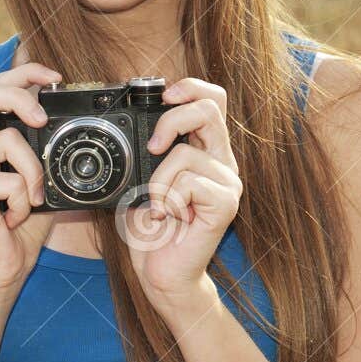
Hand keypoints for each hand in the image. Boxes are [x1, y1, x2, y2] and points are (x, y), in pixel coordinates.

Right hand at [0, 60, 62, 308]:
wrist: (4, 268)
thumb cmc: (22, 225)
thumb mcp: (43, 178)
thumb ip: (48, 151)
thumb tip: (82, 125)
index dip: (23, 72)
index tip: (54, 78)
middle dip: (20, 96)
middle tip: (42, 118)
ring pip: (8, 140)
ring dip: (34, 172)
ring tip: (31, 199)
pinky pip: (10, 179)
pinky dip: (23, 201)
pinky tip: (14, 218)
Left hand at [119, 78, 241, 324]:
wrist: (162, 274)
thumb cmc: (151, 229)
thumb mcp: (141, 180)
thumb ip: (148, 152)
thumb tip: (132, 124)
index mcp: (206, 150)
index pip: (212, 99)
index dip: (191, 87)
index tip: (163, 95)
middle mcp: (222, 162)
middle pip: (209, 109)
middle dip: (172, 120)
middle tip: (152, 147)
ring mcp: (228, 182)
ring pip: (186, 154)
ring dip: (157, 182)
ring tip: (157, 207)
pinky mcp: (225, 204)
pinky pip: (189, 183)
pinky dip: (166, 200)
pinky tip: (168, 218)